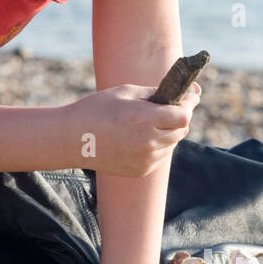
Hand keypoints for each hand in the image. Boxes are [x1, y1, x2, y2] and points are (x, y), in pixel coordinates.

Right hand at [70, 81, 200, 176]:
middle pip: (181, 130)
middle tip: (170, 107)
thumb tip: (180, 94)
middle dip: (179, 117)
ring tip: (148, 122)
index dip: (188, 104)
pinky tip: (139, 138)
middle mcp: (149, 142)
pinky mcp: (141, 170)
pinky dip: (157, 146)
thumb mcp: (125, 92)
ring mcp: (146, 159)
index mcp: (145, 118)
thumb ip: (155, 93)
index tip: (190, 95)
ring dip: (168, 132)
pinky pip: (160, 156)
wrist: (71, 139)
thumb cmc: (96, 109)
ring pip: (171, 144)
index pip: (184, 114)